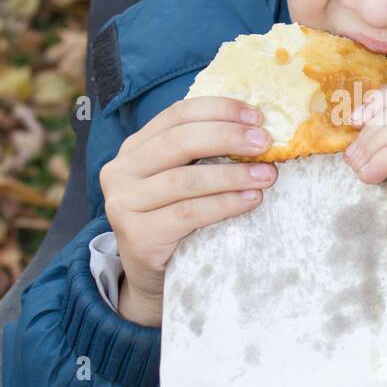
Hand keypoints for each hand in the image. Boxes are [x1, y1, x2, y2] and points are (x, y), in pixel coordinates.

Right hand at [99, 97, 277, 324]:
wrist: (153, 276)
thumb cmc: (176, 221)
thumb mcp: (181, 180)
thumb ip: (202, 154)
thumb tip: (256, 128)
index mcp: (133, 148)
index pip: (176, 115)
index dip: (218, 110)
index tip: (256, 116)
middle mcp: (120, 171)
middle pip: (179, 142)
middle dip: (228, 137)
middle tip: (265, 143)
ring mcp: (123, 204)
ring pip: (185, 179)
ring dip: (232, 174)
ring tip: (267, 174)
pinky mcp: (137, 235)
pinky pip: (189, 213)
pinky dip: (225, 204)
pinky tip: (251, 200)